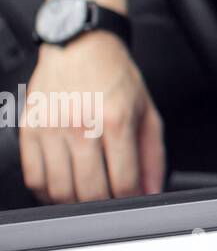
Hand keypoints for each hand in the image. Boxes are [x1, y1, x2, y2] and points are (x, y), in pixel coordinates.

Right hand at [20, 33, 165, 203]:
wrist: (80, 46)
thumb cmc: (114, 76)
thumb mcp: (146, 110)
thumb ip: (152, 153)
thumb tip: (152, 189)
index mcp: (116, 119)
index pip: (123, 180)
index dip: (130, 199)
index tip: (131, 200)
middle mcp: (82, 125)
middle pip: (90, 191)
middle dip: (103, 204)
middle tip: (109, 201)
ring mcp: (52, 128)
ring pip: (60, 189)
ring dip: (75, 202)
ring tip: (86, 195)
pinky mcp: (30, 129)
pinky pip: (33, 177)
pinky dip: (46, 191)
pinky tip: (61, 187)